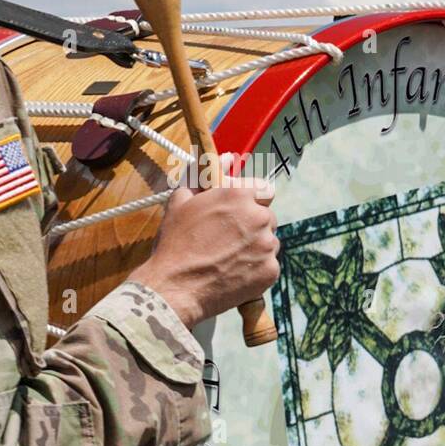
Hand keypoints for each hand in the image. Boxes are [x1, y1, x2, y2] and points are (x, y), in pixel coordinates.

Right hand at [132, 176, 278, 328]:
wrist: (174, 288)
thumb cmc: (175, 243)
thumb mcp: (180, 202)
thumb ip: (203, 176)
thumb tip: (224, 158)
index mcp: (238, 195)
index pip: (264, 188)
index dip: (252, 199)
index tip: (241, 210)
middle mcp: (259, 217)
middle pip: (267, 216)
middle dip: (252, 224)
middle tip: (229, 238)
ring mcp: (267, 245)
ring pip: (269, 241)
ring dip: (255, 246)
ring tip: (229, 258)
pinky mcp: (270, 271)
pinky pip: (269, 265)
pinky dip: (256, 269)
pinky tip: (234, 272)